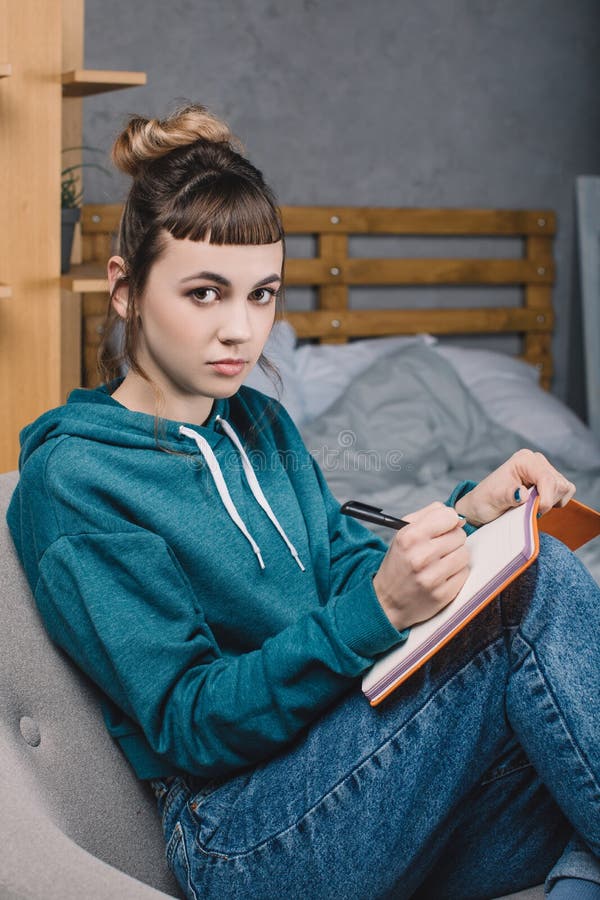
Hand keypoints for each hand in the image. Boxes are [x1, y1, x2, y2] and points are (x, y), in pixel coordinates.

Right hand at [373, 502, 469, 631]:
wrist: (388, 600)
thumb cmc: (399, 563)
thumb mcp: (403, 533)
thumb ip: (428, 515)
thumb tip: (455, 516)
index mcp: (409, 537)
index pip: (448, 516)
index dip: (448, 520)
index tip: (444, 527)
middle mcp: (420, 557)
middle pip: (459, 535)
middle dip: (452, 539)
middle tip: (439, 547)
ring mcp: (432, 577)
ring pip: (464, 554)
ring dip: (456, 556)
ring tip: (441, 561)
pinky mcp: (443, 594)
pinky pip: (464, 573)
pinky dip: (457, 573)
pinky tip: (443, 575)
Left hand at [454, 449, 575, 526]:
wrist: (482, 507)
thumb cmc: (485, 502)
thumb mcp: (493, 500)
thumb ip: (508, 495)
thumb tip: (523, 494)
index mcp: (524, 460)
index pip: (547, 478)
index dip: (546, 498)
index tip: (537, 511)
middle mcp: (536, 460)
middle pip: (558, 484)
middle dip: (547, 501)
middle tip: (527, 509)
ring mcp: (544, 470)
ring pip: (564, 488)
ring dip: (551, 502)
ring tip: (531, 506)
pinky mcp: (551, 480)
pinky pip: (566, 491)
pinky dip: (556, 501)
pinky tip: (539, 504)